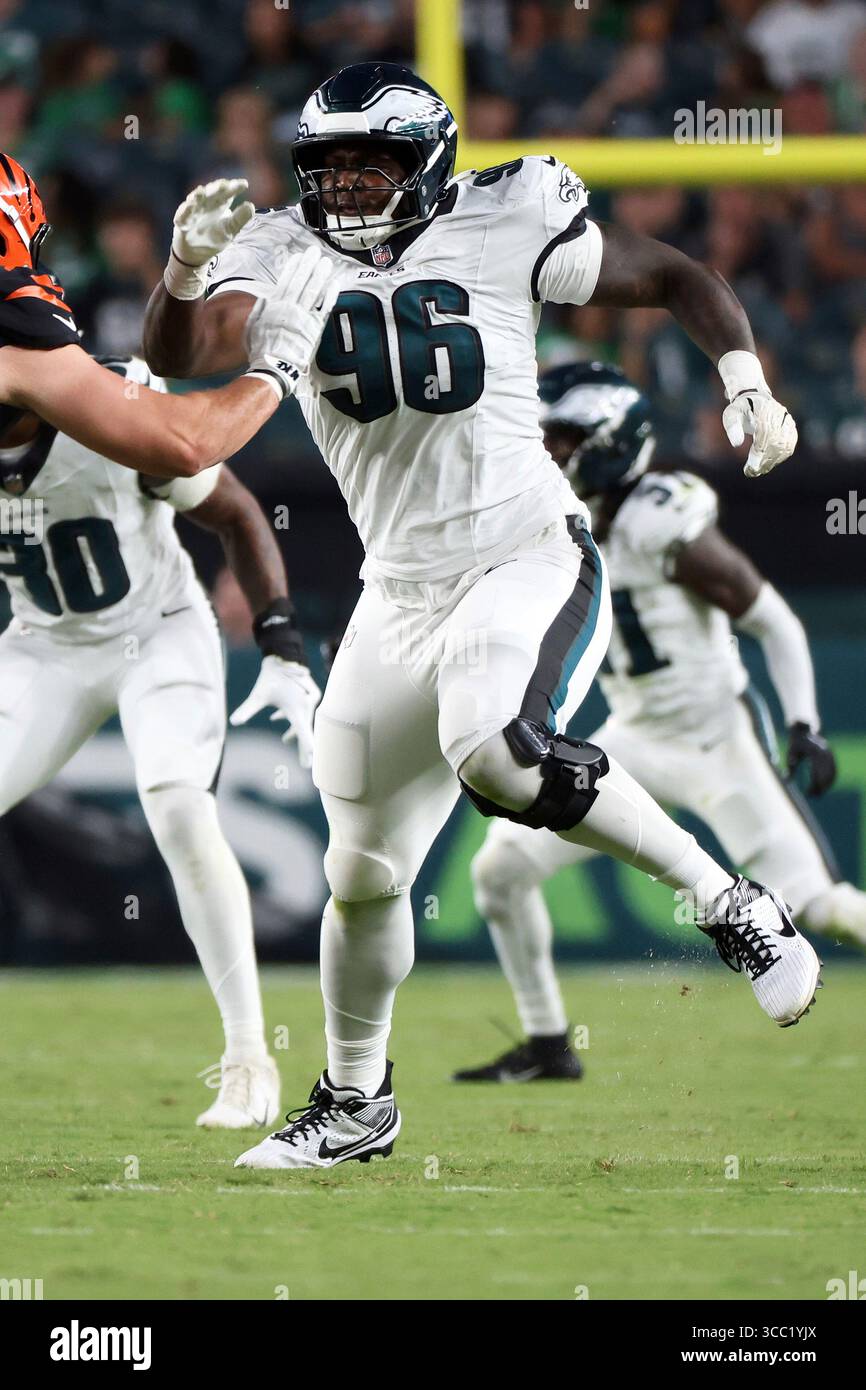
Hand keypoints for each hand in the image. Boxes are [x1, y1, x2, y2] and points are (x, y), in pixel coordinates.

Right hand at [164, 180, 254, 298]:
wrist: (196, 254)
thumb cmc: (214, 238)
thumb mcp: (230, 230)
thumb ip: (240, 219)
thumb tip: (251, 206)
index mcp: (219, 204)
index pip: (228, 193)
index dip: (234, 187)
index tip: (244, 184)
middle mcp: (206, 204)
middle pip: (211, 192)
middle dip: (216, 188)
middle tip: (224, 185)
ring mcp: (193, 211)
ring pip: (195, 200)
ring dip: (198, 195)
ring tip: (202, 191)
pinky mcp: (182, 222)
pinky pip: (183, 215)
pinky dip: (186, 211)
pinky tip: (190, 205)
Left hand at [230, 655, 320, 767]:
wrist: (283, 654)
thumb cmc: (271, 676)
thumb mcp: (258, 695)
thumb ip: (247, 709)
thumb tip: (233, 722)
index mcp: (296, 710)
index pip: (303, 734)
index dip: (306, 750)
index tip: (309, 764)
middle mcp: (306, 707)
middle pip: (305, 730)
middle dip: (302, 745)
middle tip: (306, 763)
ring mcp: (309, 701)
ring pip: (303, 719)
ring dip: (294, 729)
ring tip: (284, 740)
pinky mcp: (309, 695)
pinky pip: (303, 710)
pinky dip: (291, 716)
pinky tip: (275, 717)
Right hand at [244, 244, 337, 399]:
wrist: (273, 367)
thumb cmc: (260, 350)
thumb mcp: (252, 327)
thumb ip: (259, 310)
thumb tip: (263, 299)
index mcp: (274, 306)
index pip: (286, 281)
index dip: (293, 268)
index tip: (299, 256)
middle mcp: (289, 308)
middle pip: (301, 282)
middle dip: (308, 265)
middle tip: (314, 252)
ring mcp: (303, 317)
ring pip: (313, 291)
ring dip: (320, 275)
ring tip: (326, 262)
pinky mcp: (314, 328)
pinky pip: (324, 308)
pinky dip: (330, 295)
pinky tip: (335, 283)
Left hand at [722, 389, 797, 477]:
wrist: (755, 398)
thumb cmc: (740, 409)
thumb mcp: (731, 414)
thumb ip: (732, 427)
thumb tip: (737, 444)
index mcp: (764, 409)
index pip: (765, 433)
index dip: (759, 452)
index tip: (750, 467)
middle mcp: (779, 414)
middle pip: (776, 441)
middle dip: (765, 460)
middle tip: (753, 472)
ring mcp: (787, 421)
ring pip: (785, 445)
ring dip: (772, 461)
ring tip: (759, 471)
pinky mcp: (790, 428)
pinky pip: (789, 445)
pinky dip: (780, 457)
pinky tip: (769, 464)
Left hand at [786, 722, 836, 796]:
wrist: (804, 729)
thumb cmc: (795, 742)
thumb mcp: (791, 753)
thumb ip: (790, 765)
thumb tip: (787, 780)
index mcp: (814, 752)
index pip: (816, 773)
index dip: (813, 785)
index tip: (807, 793)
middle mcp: (824, 753)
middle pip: (825, 774)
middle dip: (821, 787)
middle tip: (814, 797)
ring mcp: (829, 753)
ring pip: (831, 772)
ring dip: (826, 784)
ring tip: (819, 794)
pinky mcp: (830, 755)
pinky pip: (833, 769)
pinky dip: (830, 778)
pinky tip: (826, 787)